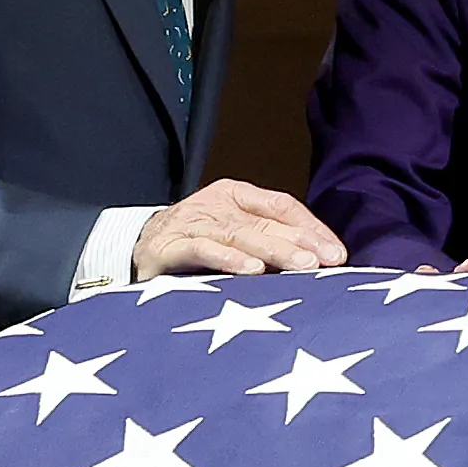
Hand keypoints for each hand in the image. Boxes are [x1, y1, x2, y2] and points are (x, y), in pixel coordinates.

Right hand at [137, 180, 348, 278]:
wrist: (130, 253)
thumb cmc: (193, 246)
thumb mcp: (234, 236)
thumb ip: (270, 240)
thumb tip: (320, 258)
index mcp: (233, 196)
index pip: (281, 206)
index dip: (311, 227)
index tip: (336, 253)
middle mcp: (213, 206)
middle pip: (264, 222)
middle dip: (300, 242)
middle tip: (326, 260)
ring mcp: (188, 225)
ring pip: (238, 235)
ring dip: (273, 250)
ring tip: (302, 265)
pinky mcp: (165, 249)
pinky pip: (201, 250)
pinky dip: (227, 259)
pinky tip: (252, 270)